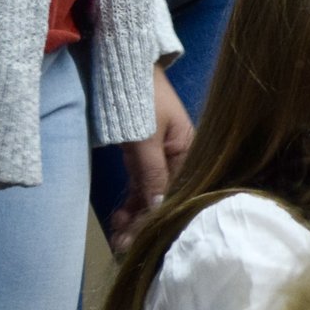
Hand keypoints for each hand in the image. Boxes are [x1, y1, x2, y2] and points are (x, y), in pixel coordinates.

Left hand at [109, 68, 193, 250]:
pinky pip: (139, 186)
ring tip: (118, 237)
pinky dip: (131, 202)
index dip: (160, 217)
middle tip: (123, 246)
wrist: (123, 63)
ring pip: (149, 195)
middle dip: (145, 223)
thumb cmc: (141, 95)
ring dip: (135, 217)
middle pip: (164, 198)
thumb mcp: (145, 136)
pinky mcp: (143, 158)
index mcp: (191, 151)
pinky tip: (120, 218)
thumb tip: (159, 208)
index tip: (142, 239)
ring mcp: (160, 159)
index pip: (178, 193)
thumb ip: (152, 173)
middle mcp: (179, 159)